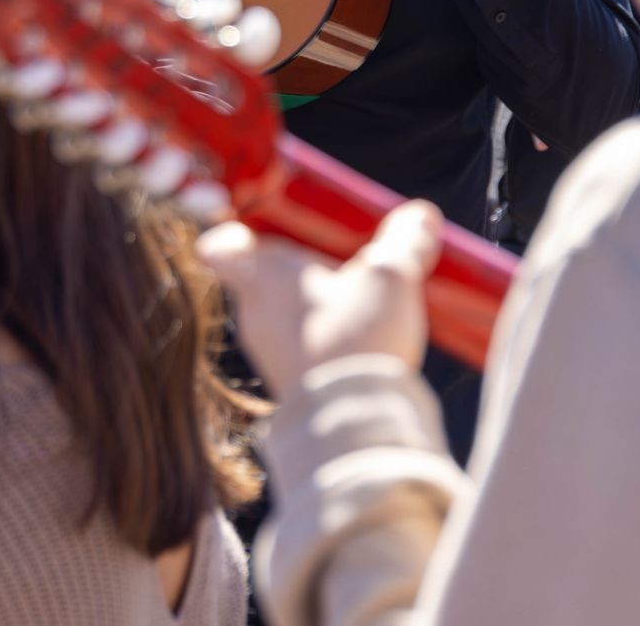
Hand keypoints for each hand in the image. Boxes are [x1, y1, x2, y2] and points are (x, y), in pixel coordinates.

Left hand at [198, 199, 442, 398]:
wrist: (350, 423)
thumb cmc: (355, 338)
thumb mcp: (389, 276)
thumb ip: (404, 241)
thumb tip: (422, 216)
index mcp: (260, 275)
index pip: (217, 246)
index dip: (233, 234)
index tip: (258, 228)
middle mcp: (255, 313)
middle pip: (258, 277)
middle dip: (295, 266)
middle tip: (336, 259)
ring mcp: (269, 352)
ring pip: (281, 313)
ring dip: (314, 305)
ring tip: (359, 302)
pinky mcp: (291, 383)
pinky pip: (299, 348)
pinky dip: (323, 339)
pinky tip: (361, 342)